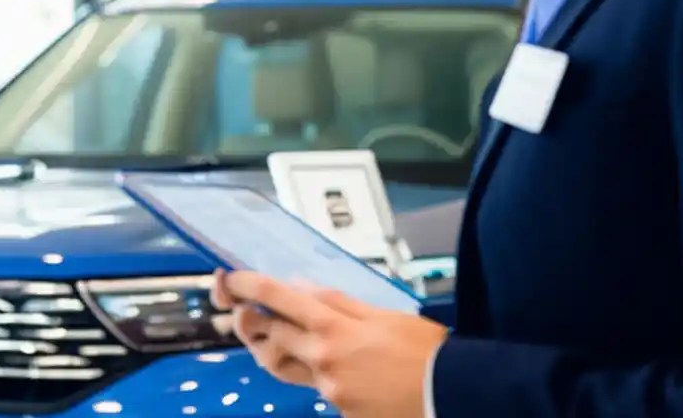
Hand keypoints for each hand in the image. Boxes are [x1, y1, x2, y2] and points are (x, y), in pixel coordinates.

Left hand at [218, 270, 446, 417]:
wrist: (453, 395)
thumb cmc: (425, 352)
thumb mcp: (383, 314)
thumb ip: (337, 302)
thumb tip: (301, 289)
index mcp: (334, 327)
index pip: (276, 298)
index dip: (246, 285)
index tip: (229, 278)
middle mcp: (323, 359)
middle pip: (268, 336)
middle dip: (250, 321)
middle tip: (242, 311)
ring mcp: (328, 389)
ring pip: (282, 366)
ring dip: (273, 348)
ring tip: (277, 335)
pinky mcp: (339, 410)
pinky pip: (313, 387)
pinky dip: (314, 371)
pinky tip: (336, 364)